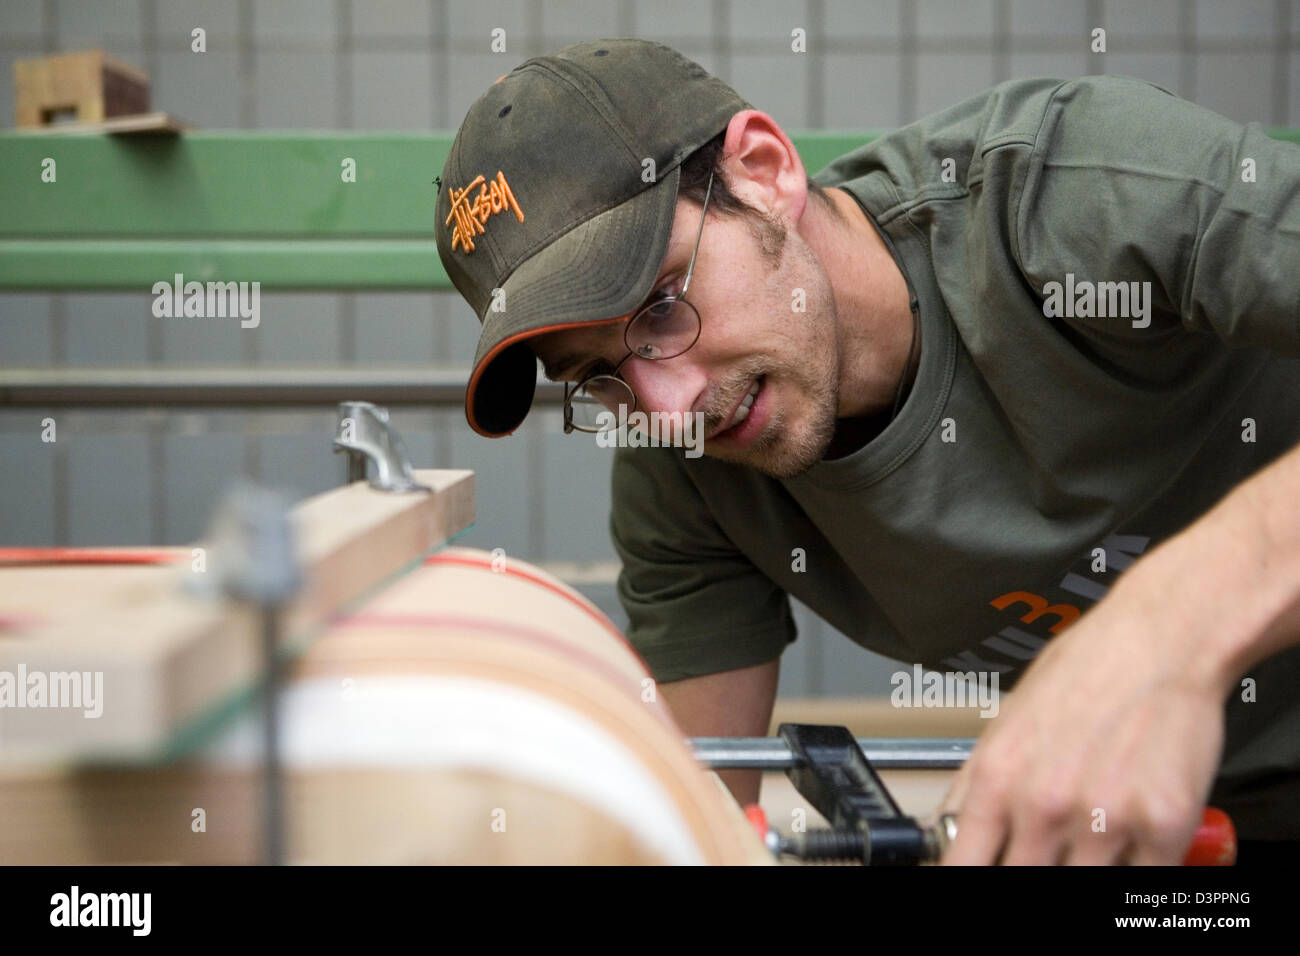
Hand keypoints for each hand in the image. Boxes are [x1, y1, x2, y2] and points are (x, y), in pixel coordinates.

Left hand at [938, 577, 1226, 864]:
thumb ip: (975, 785)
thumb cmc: (1087, 670)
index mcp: (998, 779)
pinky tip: (1132, 834)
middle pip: (1023, 881)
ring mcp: (1104, 821)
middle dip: (1032, 868)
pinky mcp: (1164, 827)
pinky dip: (1137, 865)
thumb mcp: (1006, 721)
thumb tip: (945, 832)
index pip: (964, 867)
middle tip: (1046, 849)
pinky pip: (1144, 880)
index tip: (976, 874)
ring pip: (1083, 885)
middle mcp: (1044, 805)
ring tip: (1094, 833)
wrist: (1161, 639)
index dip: (969, 878)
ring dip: (1086, 866)